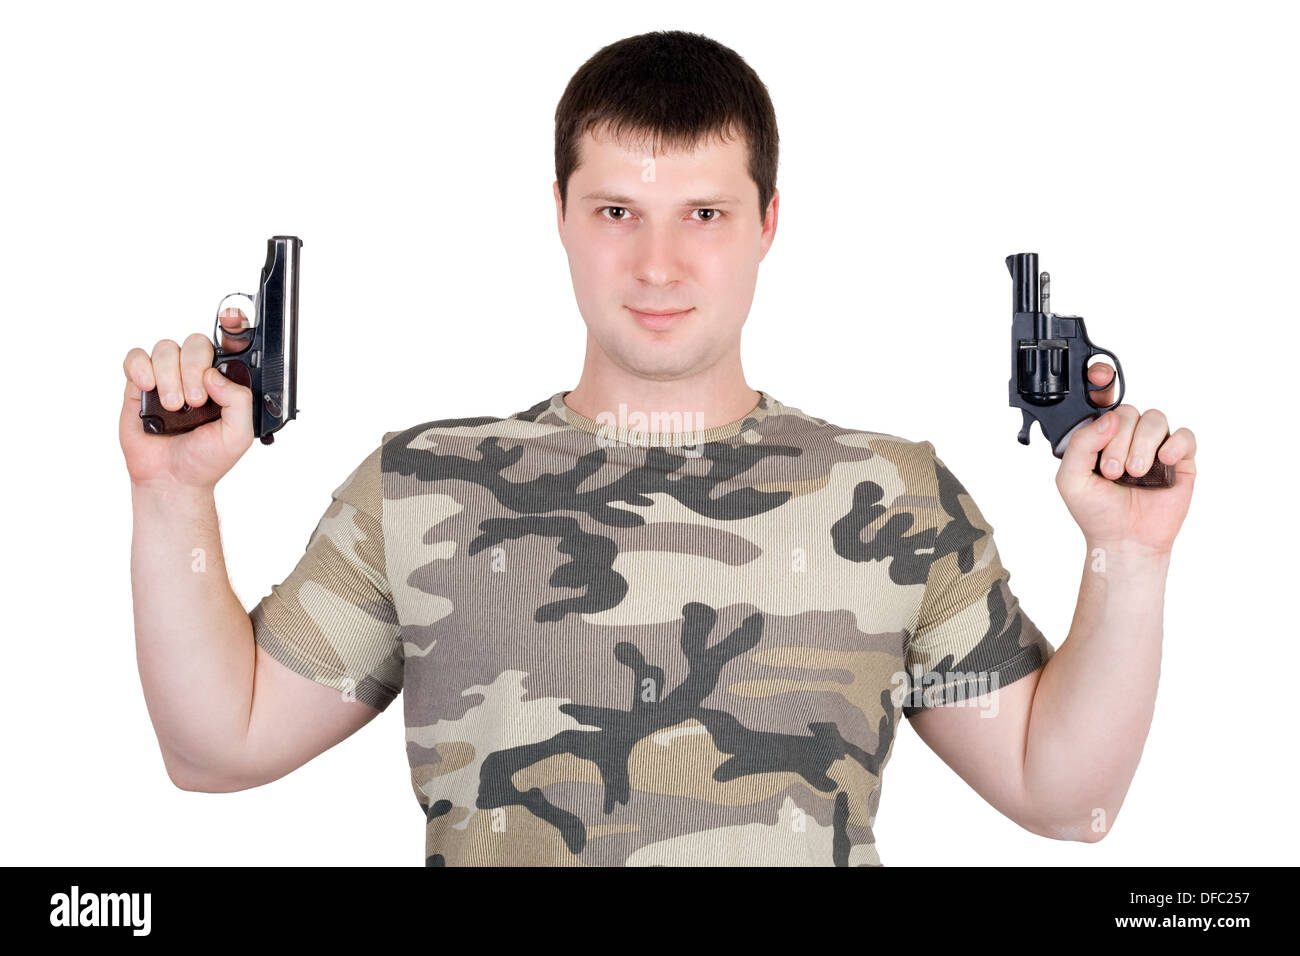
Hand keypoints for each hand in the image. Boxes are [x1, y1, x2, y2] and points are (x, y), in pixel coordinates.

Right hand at [119, 308, 255, 490]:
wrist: (172, 480)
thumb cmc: (206, 458)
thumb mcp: (238, 434)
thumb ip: (238, 400)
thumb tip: (214, 374)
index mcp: (224, 381)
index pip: (230, 344)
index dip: (232, 325)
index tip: (231, 316)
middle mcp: (196, 373)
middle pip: (196, 343)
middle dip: (194, 368)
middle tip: (194, 401)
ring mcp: (167, 376)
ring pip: (166, 348)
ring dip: (169, 376)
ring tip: (173, 408)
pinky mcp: (139, 384)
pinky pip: (136, 357)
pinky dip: (141, 367)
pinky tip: (147, 387)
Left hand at [1054, 362, 1196, 554]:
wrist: (1124, 541)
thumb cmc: (1096, 511)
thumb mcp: (1071, 479)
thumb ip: (1080, 444)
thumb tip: (1108, 419)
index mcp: (1099, 435)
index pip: (1102, 399)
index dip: (1101, 382)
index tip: (1098, 375)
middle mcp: (1127, 435)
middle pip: (1129, 410)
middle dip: (1118, 440)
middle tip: (1113, 471)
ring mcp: (1154, 445)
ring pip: (1155, 418)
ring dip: (1142, 445)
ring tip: (1134, 473)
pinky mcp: (1180, 459)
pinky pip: (1185, 435)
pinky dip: (1174, 444)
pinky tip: (1163, 461)